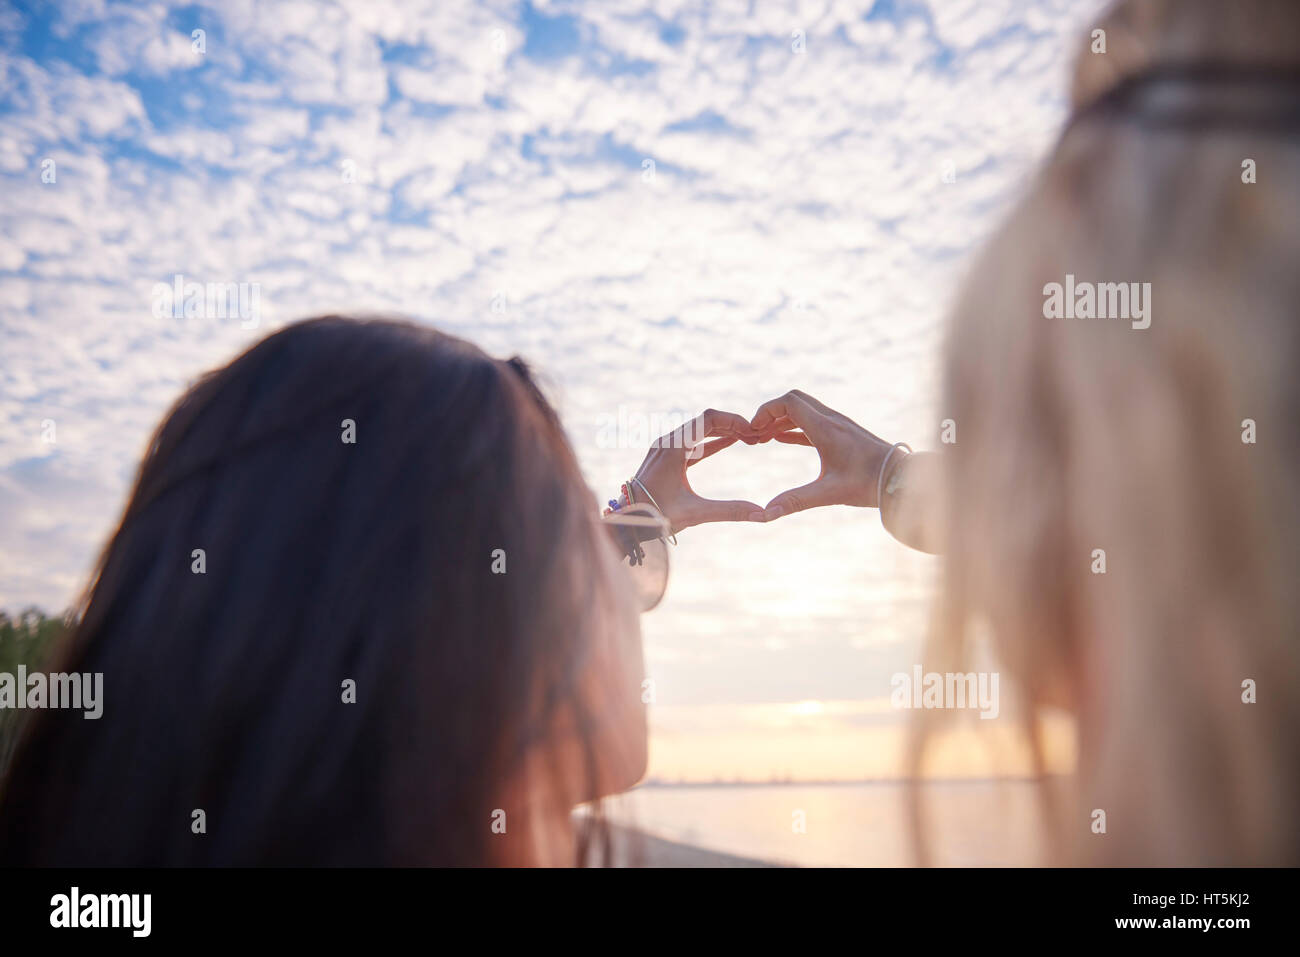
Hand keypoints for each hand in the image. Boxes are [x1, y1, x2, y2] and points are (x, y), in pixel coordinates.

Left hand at [631, 409, 764, 532]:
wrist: (627, 523)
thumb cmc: (655, 517)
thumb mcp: (694, 514)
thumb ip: (729, 511)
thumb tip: (761, 514)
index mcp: (672, 448)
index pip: (708, 419)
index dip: (734, 421)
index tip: (753, 432)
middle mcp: (667, 442)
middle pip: (705, 421)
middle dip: (732, 425)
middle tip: (755, 436)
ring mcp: (665, 449)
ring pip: (699, 430)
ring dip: (722, 432)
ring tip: (747, 438)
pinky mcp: (665, 458)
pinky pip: (692, 443)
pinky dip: (711, 442)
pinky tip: (729, 442)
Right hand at [749, 390, 894, 519]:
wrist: (900, 479)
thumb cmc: (868, 484)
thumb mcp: (829, 494)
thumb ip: (795, 501)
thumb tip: (766, 514)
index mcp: (825, 428)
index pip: (789, 402)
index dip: (766, 411)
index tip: (753, 430)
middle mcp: (831, 420)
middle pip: (794, 401)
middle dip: (771, 413)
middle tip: (755, 434)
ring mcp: (838, 425)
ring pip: (803, 411)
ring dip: (781, 421)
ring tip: (762, 440)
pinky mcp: (842, 434)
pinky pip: (811, 423)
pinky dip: (793, 428)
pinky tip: (781, 439)